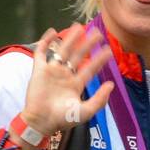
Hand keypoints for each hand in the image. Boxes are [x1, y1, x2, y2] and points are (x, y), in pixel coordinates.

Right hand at [18, 24, 113, 138]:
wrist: (40, 122)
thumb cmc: (62, 120)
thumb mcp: (85, 112)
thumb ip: (100, 99)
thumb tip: (111, 84)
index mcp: (75, 85)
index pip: (90, 68)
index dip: (99, 59)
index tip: (108, 49)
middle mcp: (64, 76)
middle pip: (78, 55)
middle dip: (87, 44)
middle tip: (97, 32)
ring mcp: (51, 72)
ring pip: (62, 51)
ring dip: (70, 39)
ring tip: (78, 27)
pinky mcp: (38, 70)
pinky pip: (41, 52)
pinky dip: (45, 42)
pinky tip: (52, 32)